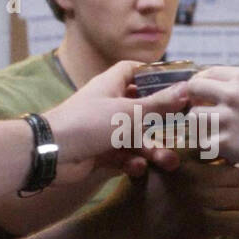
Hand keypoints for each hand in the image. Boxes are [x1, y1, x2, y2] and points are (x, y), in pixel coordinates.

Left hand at [45, 60, 187, 184]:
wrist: (50, 153)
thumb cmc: (88, 123)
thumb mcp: (129, 113)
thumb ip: (160, 104)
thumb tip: (188, 89)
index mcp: (112, 85)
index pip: (135, 70)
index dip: (155, 75)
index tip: (176, 83)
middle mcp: (108, 104)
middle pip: (141, 108)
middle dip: (162, 123)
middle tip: (183, 131)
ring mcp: (103, 129)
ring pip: (135, 137)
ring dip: (151, 149)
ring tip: (168, 162)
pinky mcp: (99, 152)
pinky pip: (123, 156)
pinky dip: (131, 162)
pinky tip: (136, 168)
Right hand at [87, 159, 238, 238]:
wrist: (113, 236)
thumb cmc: (129, 207)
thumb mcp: (146, 171)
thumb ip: (172, 162)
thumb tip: (206, 161)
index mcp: (178, 156)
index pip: (220, 153)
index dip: (225, 170)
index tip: (223, 185)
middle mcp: (190, 172)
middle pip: (235, 175)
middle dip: (235, 191)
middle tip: (230, 206)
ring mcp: (197, 196)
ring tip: (233, 221)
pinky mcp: (202, 222)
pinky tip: (237, 235)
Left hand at [186, 66, 238, 189]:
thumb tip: (213, 87)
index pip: (206, 73)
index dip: (203, 87)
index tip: (205, 98)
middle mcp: (234, 92)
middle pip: (194, 88)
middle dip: (195, 101)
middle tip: (204, 115)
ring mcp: (227, 117)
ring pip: (193, 116)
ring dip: (199, 126)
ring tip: (215, 134)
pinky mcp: (225, 142)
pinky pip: (200, 141)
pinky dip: (207, 147)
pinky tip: (221, 149)